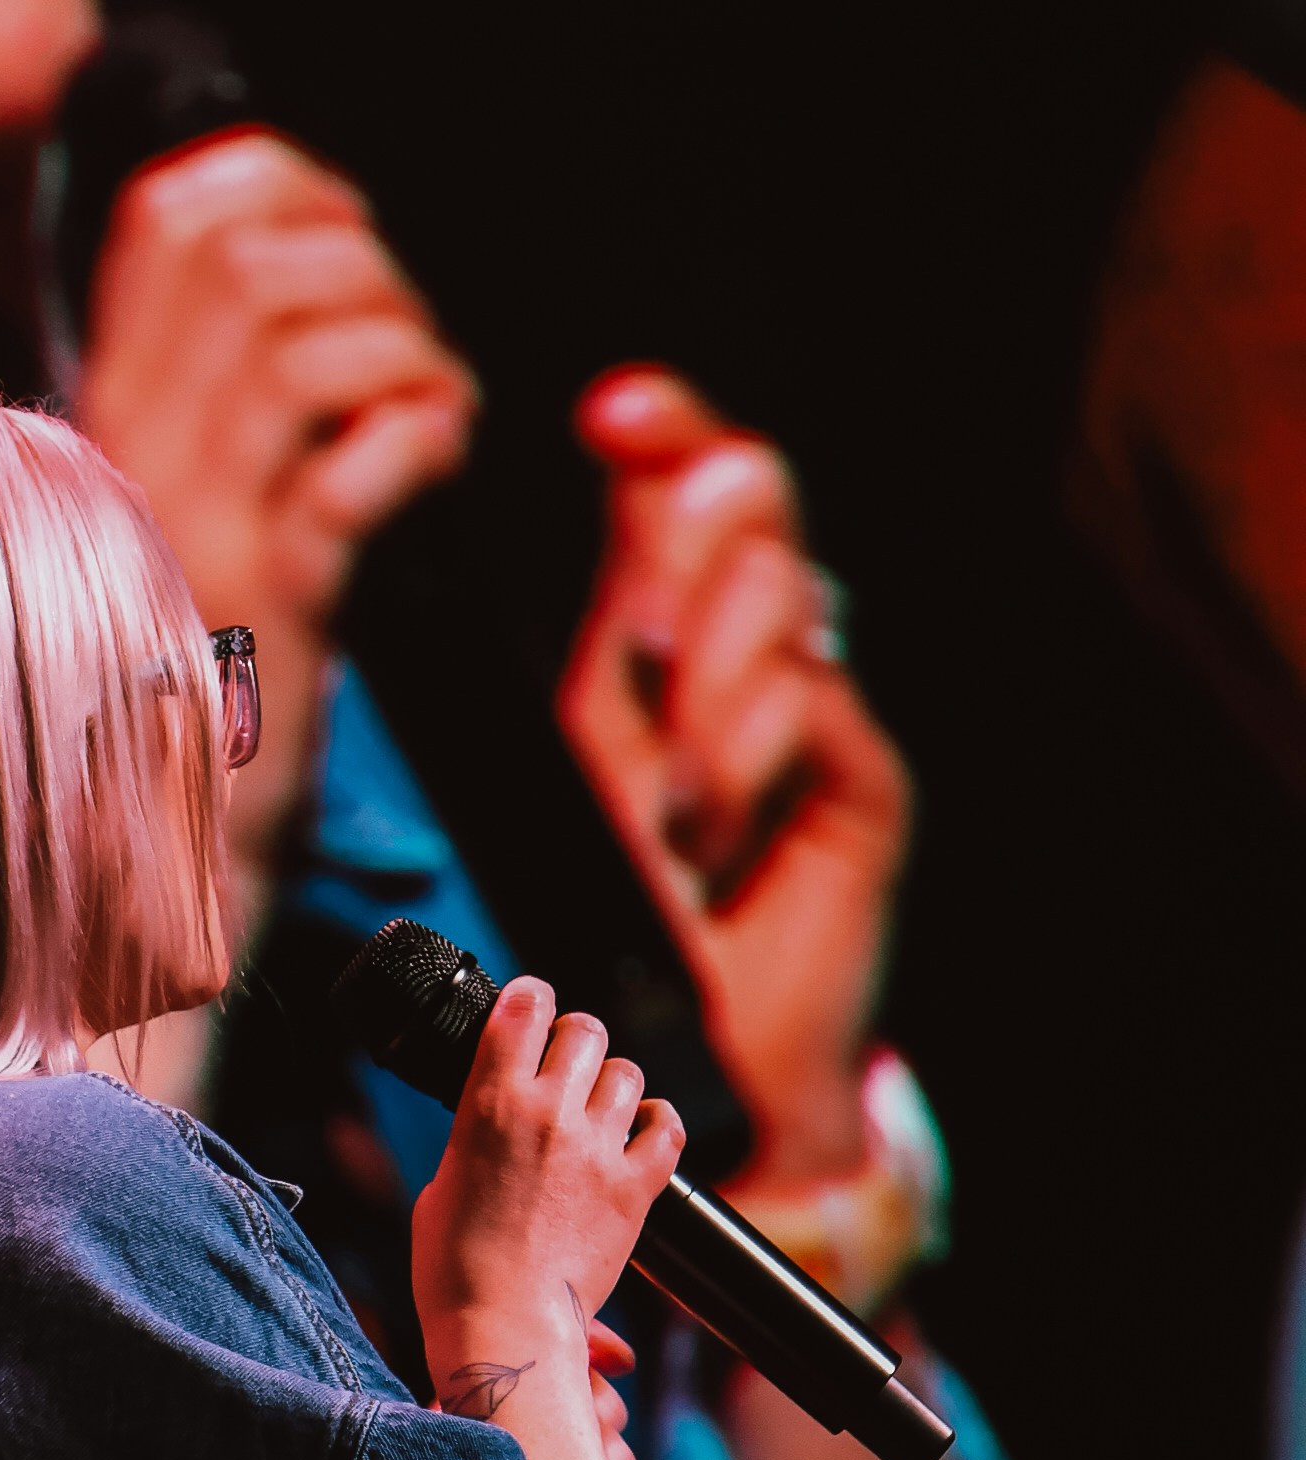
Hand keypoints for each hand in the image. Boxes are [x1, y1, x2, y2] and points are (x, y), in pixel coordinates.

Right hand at [76, 131, 476, 893]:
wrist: (128, 867)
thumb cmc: (178, 697)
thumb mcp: (170, 528)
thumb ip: (203, 416)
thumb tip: (288, 292)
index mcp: (107, 421)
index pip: (170, 219)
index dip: (286, 189)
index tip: (355, 242)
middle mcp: (134, 457)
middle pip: (248, 263)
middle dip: (365, 269)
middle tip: (412, 350)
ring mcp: (197, 532)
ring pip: (301, 351)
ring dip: (405, 353)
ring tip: (437, 409)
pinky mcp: (271, 613)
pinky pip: (353, 471)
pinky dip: (420, 440)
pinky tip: (439, 464)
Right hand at [411, 977, 683, 1459]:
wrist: (502, 1323)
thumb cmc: (453, 1266)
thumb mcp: (441, 1179)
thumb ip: (473, 1133)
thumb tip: (491, 1117)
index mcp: (490, 1102)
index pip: (525, 1005)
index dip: (530, 999)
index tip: (531, 1008)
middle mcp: (550, 1113)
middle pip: (584, 1030)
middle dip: (573, 1042)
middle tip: (565, 1069)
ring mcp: (599, 1149)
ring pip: (627, 1074)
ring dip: (611, 1086)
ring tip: (597, 1114)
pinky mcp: (636, 1189)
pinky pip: (667, 1128)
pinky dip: (657, 1125)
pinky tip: (639, 1135)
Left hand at [557, 367, 909, 1182]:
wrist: (685, 1046)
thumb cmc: (625, 904)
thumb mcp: (592, 743)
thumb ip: (617, 621)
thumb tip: (620, 485)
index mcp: (676, 626)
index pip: (687, 484)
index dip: (667, 430)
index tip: (611, 413)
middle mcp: (759, 650)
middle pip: (755, 508)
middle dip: (694, 543)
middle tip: (652, 636)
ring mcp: (823, 714)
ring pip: (777, 607)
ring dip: (705, 704)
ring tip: (675, 813)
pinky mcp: (868, 786)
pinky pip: (813, 711)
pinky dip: (744, 767)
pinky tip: (715, 840)